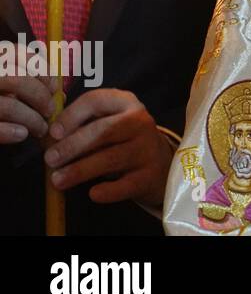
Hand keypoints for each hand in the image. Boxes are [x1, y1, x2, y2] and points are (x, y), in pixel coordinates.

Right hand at [0, 45, 56, 142]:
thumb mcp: (3, 82)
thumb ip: (28, 84)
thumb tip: (59, 95)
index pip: (15, 54)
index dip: (39, 69)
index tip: (53, 86)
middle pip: (15, 80)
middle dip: (39, 96)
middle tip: (49, 111)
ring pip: (6, 106)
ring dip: (30, 118)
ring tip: (39, 128)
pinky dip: (8, 132)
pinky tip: (21, 135)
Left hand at [44, 89, 173, 206]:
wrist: (160, 164)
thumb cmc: (122, 141)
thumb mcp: (106, 125)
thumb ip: (79, 126)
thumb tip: (47, 138)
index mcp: (126, 103)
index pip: (96, 100)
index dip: (71, 116)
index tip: (53, 133)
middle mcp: (140, 122)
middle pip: (104, 130)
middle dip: (72, 145)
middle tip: (50, 160)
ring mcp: (147, 148)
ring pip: (111, 158)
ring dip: (80, 170)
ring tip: (58, 180)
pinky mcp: (149, 175)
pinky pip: (125, 184)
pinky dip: (108, 190)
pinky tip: (93, 193)